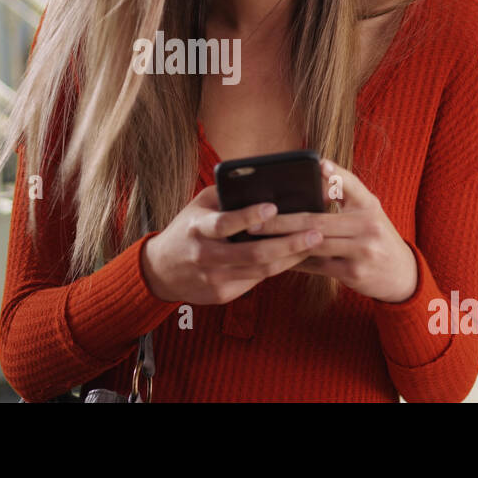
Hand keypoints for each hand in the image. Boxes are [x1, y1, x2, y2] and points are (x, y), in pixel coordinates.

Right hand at [141, 185, 323, 304]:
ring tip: (315, 243)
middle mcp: (205, 255)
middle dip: (288, 243)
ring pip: (261, 270)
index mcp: (197, 228)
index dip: (248, 216)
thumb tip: (262, 182)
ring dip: (291, 257)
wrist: (161, 271)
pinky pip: (256, 280)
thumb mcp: (198, 207)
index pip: (224, 223)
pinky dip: (278, 268)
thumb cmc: (187, 229)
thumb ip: (226, 196)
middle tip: (316, 232)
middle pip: (252, 253)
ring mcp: (214, 278)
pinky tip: (296, 257)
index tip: (273, 207)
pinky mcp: (222, 294)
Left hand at [246, 158, 417, 302]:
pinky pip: (318, 266)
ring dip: (283, 242)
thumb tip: (313, 177)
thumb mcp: (367, 210)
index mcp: (369, 206)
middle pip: (317, 220)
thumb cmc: (375, 235)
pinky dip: (296, 262)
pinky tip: (275, 258)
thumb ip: (344, 194)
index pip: (351, 184)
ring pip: (314, 244)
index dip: (335, 174)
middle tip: (255, 218)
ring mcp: (362, 251)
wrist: (402, 273)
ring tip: (259, 238)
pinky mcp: (354, 273)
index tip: (318, 165)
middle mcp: (367, 226)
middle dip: (282, 220)